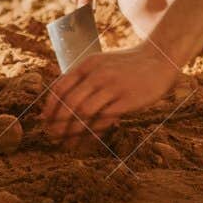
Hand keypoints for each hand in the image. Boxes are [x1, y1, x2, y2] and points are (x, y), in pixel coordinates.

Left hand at [40, 46, 180, 145]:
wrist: (158, 59)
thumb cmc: (126, 65)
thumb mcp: (100, 64)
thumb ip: (81, 79)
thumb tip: (59, 100)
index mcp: (87, 65)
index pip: (60, 87)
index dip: (50, 107)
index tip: (45, 121)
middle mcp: (97, 74)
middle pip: (69, 103)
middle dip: (58, 123)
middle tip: (53, 136)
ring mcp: (113, 86)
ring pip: (84, 112)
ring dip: (73, 130)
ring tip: (68, 142)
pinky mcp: (128, 99)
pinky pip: (105, 118)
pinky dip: (94, 131)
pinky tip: (90, 139)